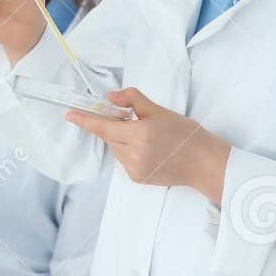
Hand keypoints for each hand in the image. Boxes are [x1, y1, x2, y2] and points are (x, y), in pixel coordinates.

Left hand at [65, 87, 230, 203]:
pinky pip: (123, 160)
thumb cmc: (186, 135)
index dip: (85, 121)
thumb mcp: (160, 111)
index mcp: (140, 135)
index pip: (104, 127)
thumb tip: (112, 97)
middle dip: (113, 127)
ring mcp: (135, 169)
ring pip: (115, 149)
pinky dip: (128, 151)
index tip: (70, 115)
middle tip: (129, 119)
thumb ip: (133, 101)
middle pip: (109, 137)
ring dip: (121, 140)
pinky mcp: (138, 178)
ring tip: (145, 137)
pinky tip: (148, 149)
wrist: (204, 163)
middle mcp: (134, 155)